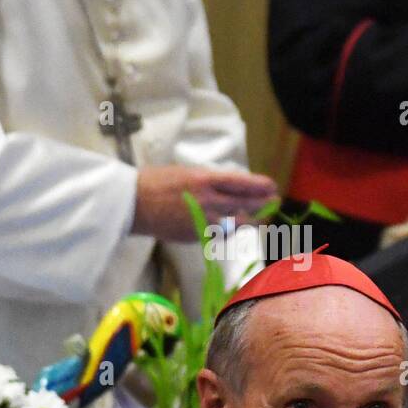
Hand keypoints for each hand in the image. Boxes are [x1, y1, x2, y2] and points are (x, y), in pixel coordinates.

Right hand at [131, 165, 276, 241]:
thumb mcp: (185, 172)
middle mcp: (207, 200)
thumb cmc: (155, 182)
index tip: (271, 186)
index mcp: (204, 179)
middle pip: (243, 203)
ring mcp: (202, 220)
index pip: (240, 182)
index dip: (259, 186)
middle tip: (274, 202)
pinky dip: (231, 231)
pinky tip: (237, 228)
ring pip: (236, 223)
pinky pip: (220, 234)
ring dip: (252, 220)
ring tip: (263, 218)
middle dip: (262, 204)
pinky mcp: (195, 235)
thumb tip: (227, 187)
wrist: (132, 203)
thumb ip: (207, 181)